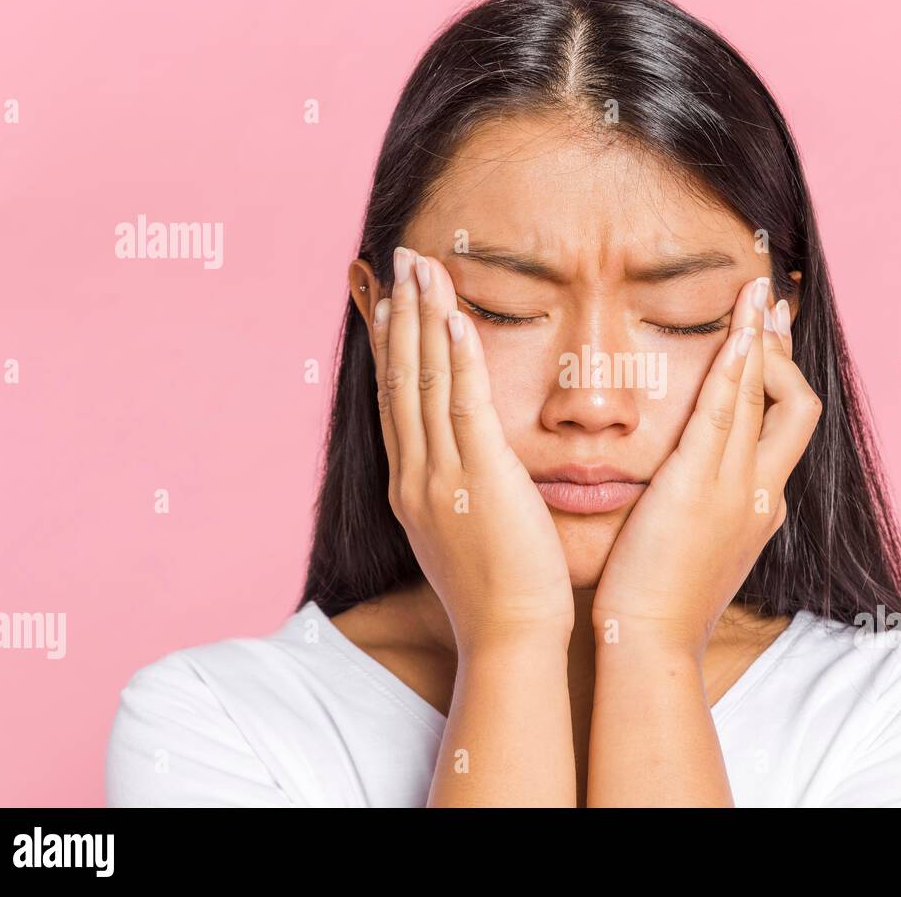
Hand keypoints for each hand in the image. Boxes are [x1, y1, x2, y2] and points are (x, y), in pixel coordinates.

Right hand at [369, 246, 573, 650]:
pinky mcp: (480, 479)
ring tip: (423, 266)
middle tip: (401, 262)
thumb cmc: (496, 595)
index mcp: (411, 489)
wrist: (508, 638)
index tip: (392, 304)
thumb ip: (454, 495)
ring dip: (425, 318)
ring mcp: (441, 476)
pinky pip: (464, 405)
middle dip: (401, 315)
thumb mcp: (461, 537)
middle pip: (400, 379)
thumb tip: (463, 471)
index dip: (391, 348)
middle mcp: (415, 476)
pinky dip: (458, 357)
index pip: (395, 403)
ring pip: (426, 381)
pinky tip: (457, 317)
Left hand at [590, 276, 820, 653]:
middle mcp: (762, 491)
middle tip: (771, 304)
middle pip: (796, 404)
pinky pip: (727, 411)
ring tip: (757, 292)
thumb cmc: (662, 603)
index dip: (783, 379)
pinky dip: (737, 366)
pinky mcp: (701, 484)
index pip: (785, 427)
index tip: (772, 341)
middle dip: (785, 350)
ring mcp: (738, 487)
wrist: (652, 643)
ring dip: (763, 339)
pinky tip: (736, 329)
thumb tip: (691, 490)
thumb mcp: (699, 550)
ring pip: (767, 397)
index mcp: (761, 506)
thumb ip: (704, 514)